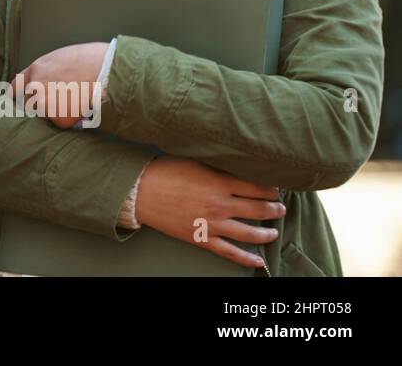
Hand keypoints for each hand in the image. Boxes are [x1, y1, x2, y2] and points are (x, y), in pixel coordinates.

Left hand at [7, 41, 108, 127]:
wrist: (109, 70)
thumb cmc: (90, 60)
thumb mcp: (60, 58)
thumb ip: (46, 71)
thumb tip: (41, 81)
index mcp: (35, 70)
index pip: (14, 87)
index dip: (18, 95)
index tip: (19, 101)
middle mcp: (35, 87)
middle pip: (26, 104)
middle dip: (36, 105)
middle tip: (55, 103)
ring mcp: (45, 104)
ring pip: (43, 115)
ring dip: (53, 113)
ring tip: (72, 102)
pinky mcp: (58, 118)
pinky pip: (60, 123)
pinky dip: (69, 120)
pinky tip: (81, 108)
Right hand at [136, 157, 283, 269]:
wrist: (142, 192)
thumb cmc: (167, 172)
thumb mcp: (197, 163)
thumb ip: (220, 169)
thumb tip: (241, 172)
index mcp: (220, 182)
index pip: (257, 187)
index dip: (271, 188)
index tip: (276, 188)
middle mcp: (220, 205)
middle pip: (259, 209)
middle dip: (275, 209)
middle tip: (281, 208)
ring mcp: (212, 224)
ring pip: (250, 233)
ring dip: (267, 232)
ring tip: (274, 230)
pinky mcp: (202, 239)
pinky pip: (230, 253)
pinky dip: (248, 258)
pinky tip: (259, 260)